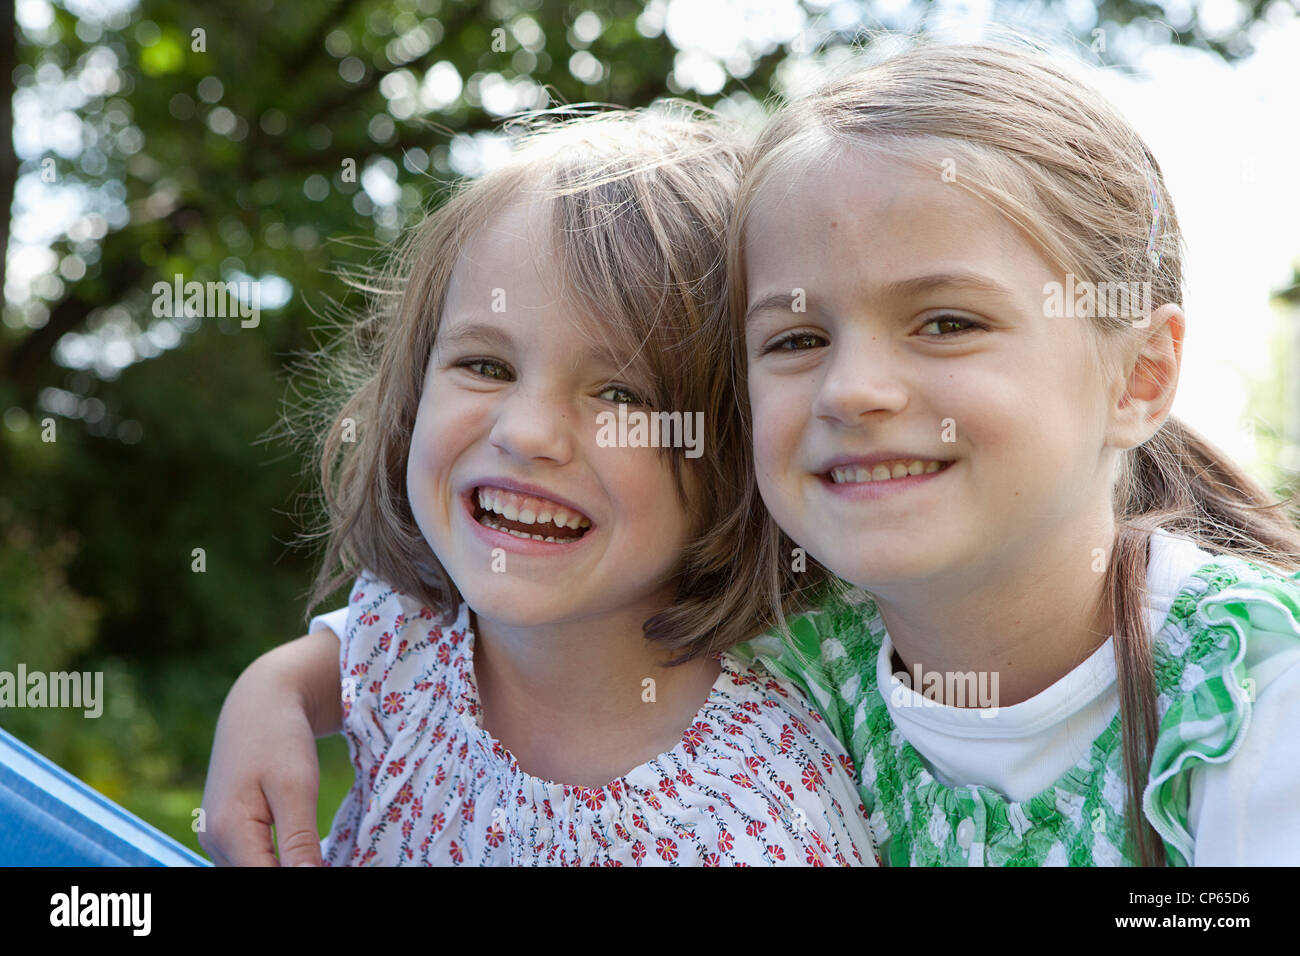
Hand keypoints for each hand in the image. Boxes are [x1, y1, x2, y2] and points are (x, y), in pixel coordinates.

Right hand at [199, 648, 326, 865]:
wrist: (258, 704)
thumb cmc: (280, 737)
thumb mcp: (297, 788)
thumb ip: (299, 841)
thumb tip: (311, 879)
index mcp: (228, 832)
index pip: (265, 880)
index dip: (303, 879)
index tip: (333, 864)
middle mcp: (213, 842)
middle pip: (256, 878)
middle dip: (294, 872)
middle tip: (330, 857)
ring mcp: (215, 838)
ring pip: (253, 871)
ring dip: (286, 868)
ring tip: (320, 855)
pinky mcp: (224, 833)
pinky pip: (251, 861)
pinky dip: (276, 862)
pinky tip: (302, 853)